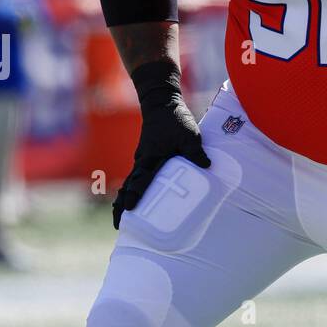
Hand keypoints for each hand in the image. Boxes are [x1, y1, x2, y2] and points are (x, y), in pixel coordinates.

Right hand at [112, 60, 209, 228]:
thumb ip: (195, 151)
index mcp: (151, 157)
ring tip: (123, 217)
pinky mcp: (147, 158)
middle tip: (119, 225)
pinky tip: (137, 200)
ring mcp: (142, 160)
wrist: (161, 102)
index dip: (134, 195)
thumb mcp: (189, 134)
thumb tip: (207, 166)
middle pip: (128, 187)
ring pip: (130, 183)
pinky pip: (137, 177)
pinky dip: (133, 190)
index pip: (140, 180)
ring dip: (125, 199)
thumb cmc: (174, 118)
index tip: (128, 209)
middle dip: (122, 205)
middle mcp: (143, 161)